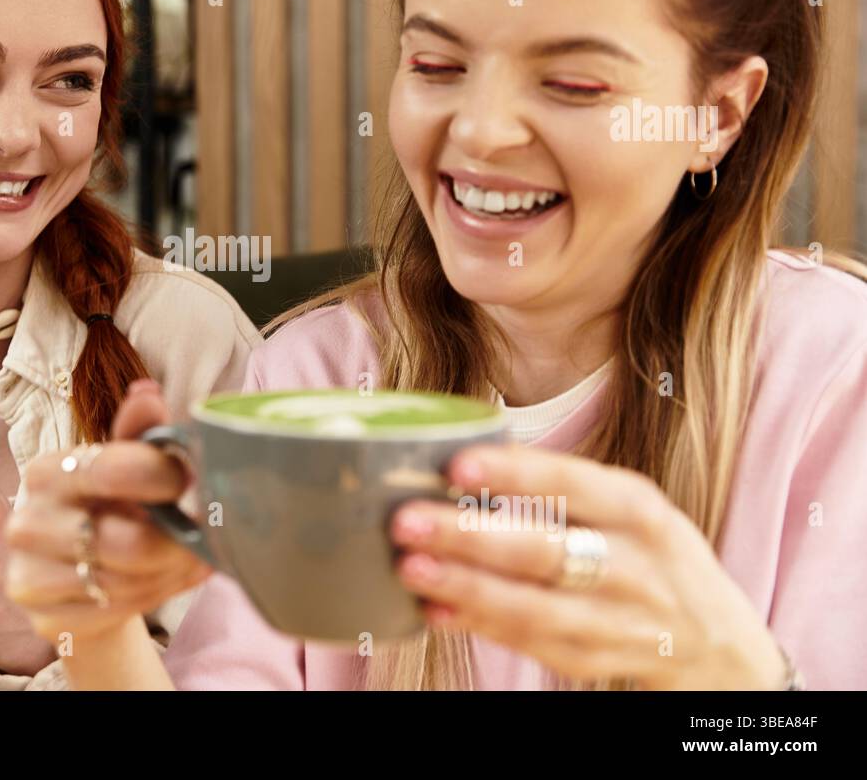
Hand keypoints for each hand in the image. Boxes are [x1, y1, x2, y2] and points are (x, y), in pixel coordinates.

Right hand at [5, 379, 211, 645]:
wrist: (74, 575)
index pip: (115, 471)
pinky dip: (155, 598)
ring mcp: (28, 576)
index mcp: (46, 473)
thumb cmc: (105, 507)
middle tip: (205, 536)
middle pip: (129, 544)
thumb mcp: (122, 465)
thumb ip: (137, 433)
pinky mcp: (43, 620)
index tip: (191, 482)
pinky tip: (168, 580)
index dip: (166, 477)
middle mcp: (27, 523)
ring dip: (173, 573)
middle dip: (179, 543)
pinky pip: (116, 614)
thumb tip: (147, 393)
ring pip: (127, 583)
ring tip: (191, 558)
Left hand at [390, 442, 786, 688]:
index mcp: (639, 510)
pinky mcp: (598, 661)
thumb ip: (559, 492)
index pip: (574, 484)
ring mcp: (620, 621)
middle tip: (406, 522)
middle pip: (546, 550)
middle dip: (469, 536)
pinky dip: (481, 627)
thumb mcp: (627, 510)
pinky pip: (532, 644)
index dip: (515, 475)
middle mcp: (635, 565)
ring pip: (535, 606)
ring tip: (411, 569)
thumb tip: (453, 469)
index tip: (455, 465)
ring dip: (466, 588)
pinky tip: (435, 611)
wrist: (721, 643)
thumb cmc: (649, 554)